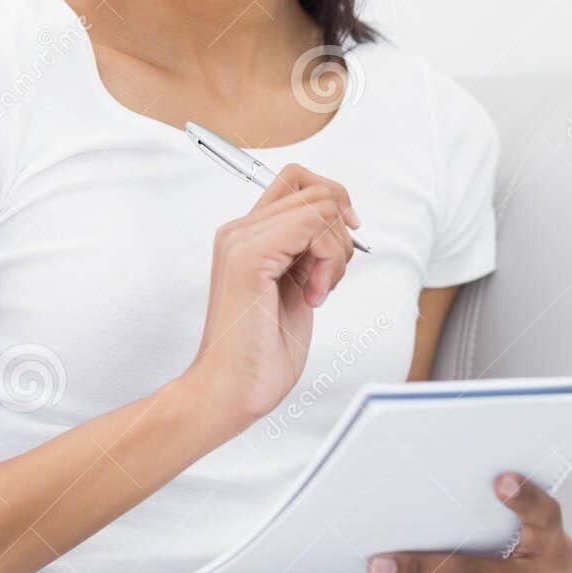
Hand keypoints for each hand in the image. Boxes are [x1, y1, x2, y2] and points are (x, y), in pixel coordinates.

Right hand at [183, 162, 359, 440]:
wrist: (230, 389)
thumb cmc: (260, 351)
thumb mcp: (296, 287)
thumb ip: (307, 252)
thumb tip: (342, 222)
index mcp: (247, 236)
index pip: (299, 182)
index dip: (334, 205)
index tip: (341, 250)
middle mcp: (239, 231)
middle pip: (314, 187)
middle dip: (340, 231)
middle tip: (327, 278)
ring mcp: (242, 240)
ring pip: (320, 206)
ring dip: (336, 252)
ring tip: (315, 292)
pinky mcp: (249, 257)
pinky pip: (312, 225)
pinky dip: (329, 261)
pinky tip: (311, 296)